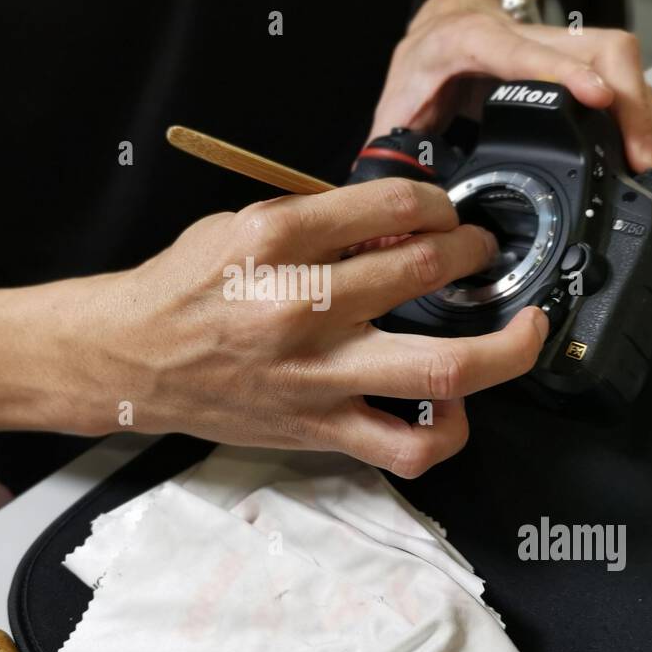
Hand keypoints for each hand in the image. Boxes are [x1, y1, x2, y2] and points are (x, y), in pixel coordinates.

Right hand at [89, 178, 547, 477]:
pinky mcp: (320, 427)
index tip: (442, 212)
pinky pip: (408, 448)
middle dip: (472, 251)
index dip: (438, 203)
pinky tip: (455, 405)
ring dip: (504, 344)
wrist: (131, 361)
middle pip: (426, 271)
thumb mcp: (237, 224)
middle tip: (478, 251)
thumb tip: (392, 219)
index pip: (394, 207)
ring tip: (520, 328)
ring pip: (444, 367)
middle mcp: (302, 306)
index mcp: (277, 241)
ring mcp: (317, 374)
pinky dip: (449, 431)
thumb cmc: (183, 289)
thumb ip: (315, 219)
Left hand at [370, 0, 651, 173]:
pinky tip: (647, 149)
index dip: (563, 72)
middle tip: (641, 160)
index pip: (523, 51)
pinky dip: (640, 112)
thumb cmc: (424, 61)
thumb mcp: (397, 103)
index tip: (598, 97)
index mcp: (471, 44)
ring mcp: (559, 41)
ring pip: (619, 60)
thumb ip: (389, 150)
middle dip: (629, 103)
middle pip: (596, 49)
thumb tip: (387, 197)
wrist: (447, 16)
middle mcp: (524, 34)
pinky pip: (623, 75)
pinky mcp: (580, 55)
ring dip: (644, 111)